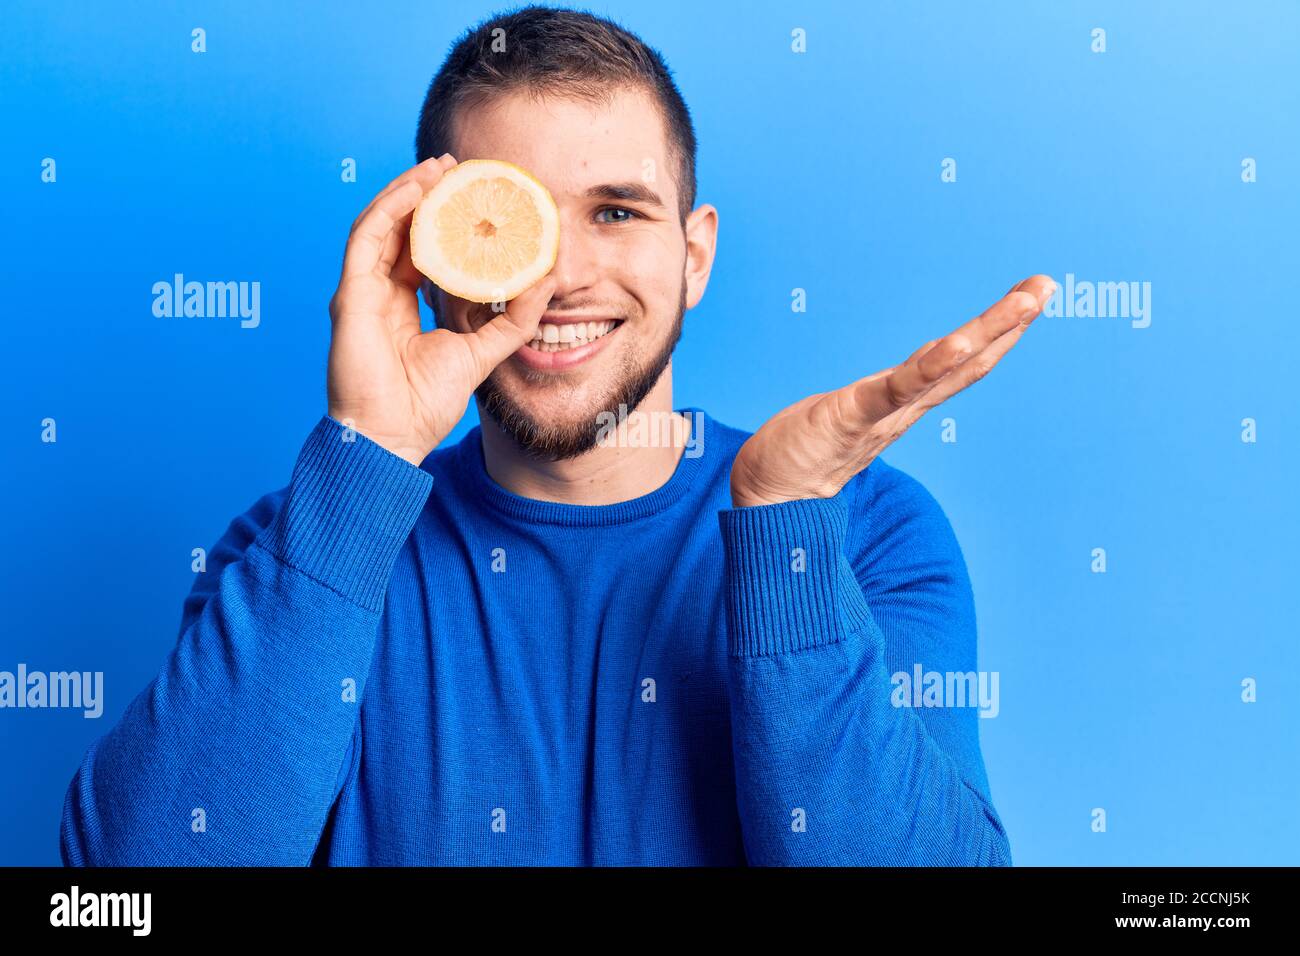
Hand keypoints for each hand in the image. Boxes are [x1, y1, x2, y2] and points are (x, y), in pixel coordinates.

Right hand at [326, 153, 555, 464]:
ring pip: (381, 224)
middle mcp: (379, 292)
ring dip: (407, 191)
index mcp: (404, 304)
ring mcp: (361, 291)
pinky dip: (389, 208)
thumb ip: (512, 319)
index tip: (474, 194)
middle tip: (457, 168)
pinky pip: (366, 237)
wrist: (392, 435)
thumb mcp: (482, 352)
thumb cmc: (424, 404)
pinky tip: (415, 189)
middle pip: (400, 229)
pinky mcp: (350, 294)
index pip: (422, 248)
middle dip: (426, 194)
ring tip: (438, 168)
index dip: (444, 219)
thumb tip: (546, 281)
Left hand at [729, 275, 1056, 506]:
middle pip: (967, 361)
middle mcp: (904, 408)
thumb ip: (878, 398)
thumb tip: (897, 382)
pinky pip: (898, 388)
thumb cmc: (804, 453)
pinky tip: (960, 343)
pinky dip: (932, 366)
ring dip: (988, 334)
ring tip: (1026, 301)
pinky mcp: (852, 416)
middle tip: (1046, 285)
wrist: (768, 496)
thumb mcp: (851, 414)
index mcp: (904, 402)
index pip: (959, 362)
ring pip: (945, 369)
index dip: (997, 333)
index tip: (1031, 296)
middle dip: (1009, 324)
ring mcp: (883, 412)